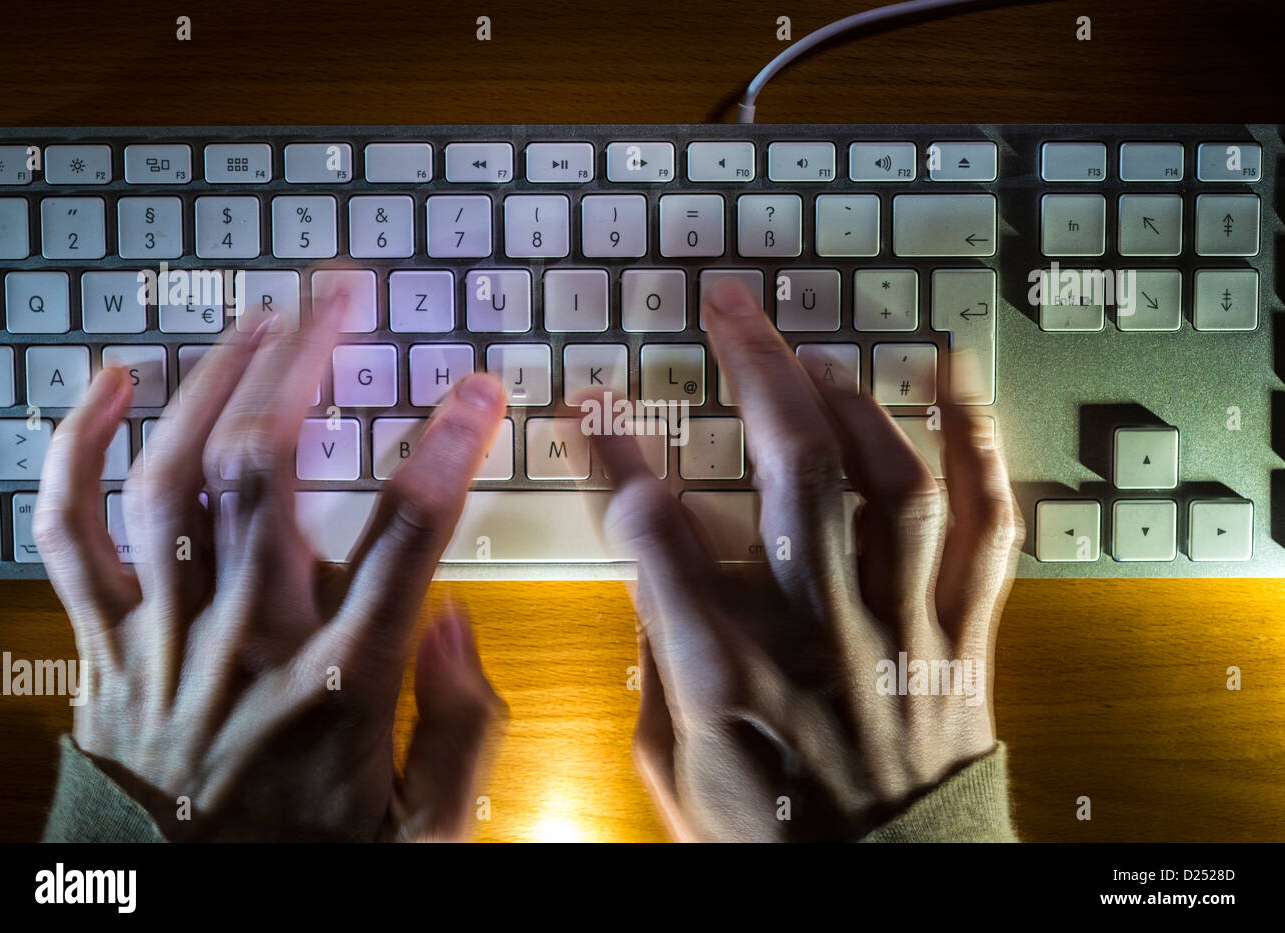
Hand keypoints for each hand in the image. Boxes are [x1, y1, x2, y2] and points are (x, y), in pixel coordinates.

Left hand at [35, 283, 506, 840]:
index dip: (447, 444)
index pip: (405, 534)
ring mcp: (167, 634)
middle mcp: (249, 641)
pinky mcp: (105, 639)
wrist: (180, 911)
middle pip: (270, 470)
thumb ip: (467, 721)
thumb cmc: (306, 859)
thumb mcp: (424, 822)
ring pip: (176, 479)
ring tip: (259, 319)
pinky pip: (73, 531)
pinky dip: (80, 448)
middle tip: (341, 296)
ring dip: (216, 382)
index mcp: (343, 682)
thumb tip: (456, 615)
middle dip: (308, 364)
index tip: (477, 386)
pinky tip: (116, 381)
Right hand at [589, 278, 1022, 841]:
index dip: (617, 458)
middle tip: (727, 308)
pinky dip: (977, 444)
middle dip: (756, 372)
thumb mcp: (670, 762)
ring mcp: (901, 629)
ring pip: (891, 484)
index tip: (591, 406)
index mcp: (729, 680)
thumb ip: (656, 654)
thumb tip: (650, 560)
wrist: (890, 886)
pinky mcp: (959, 633)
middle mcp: (822, 637)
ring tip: (811, 349)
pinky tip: (954, 376)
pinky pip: (988, 528)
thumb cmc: (770, 833)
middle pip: (795, 477)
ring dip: (850, 397)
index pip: (660, 540)